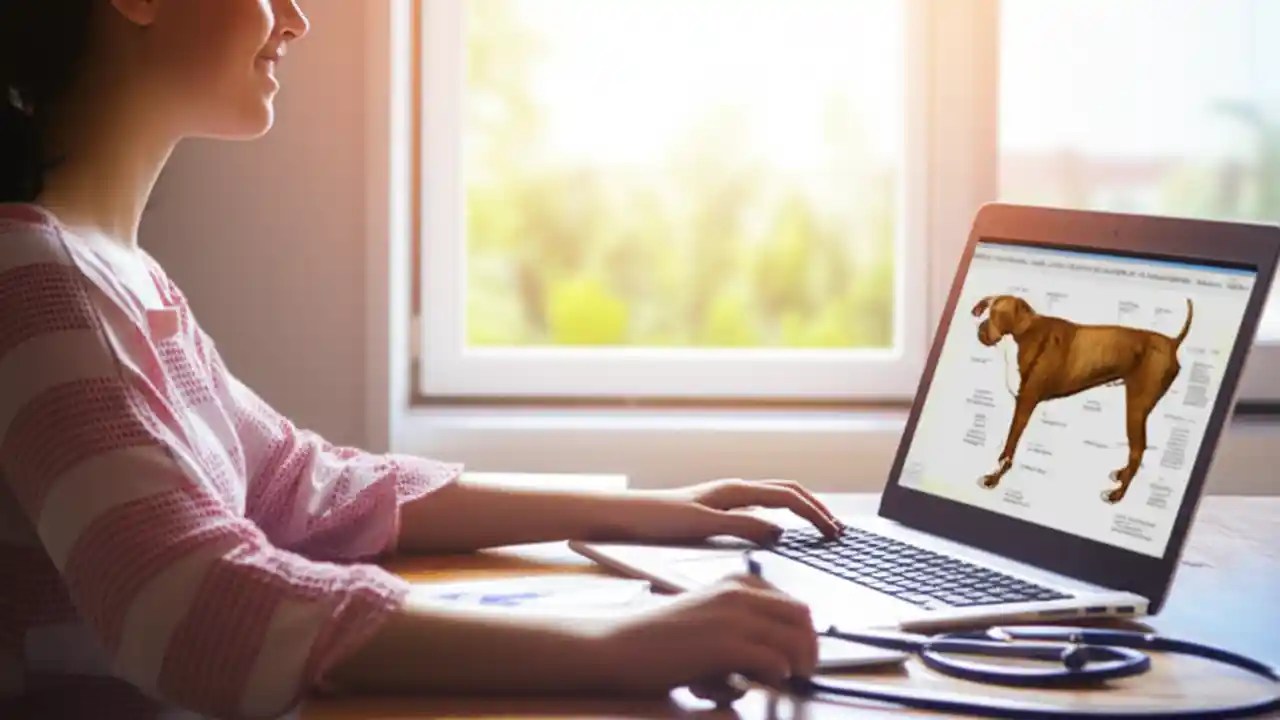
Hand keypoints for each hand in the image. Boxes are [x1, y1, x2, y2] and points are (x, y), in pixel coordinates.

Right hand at [592, 574, 817, 702]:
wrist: (620, 647)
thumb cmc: (660, 640)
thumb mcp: (706, 618)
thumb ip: (742, 627)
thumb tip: (779, 655)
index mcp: (736, 583)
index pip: (794, 605)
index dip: (804, 635)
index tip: (798, 656)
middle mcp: (739, 593)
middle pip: (803, 619)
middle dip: (809, 650)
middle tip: (799, 674)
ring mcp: (733, 617)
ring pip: (795, 641)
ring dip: (794, 667)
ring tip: (777, 682)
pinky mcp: (725, 645)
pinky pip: (775, 662)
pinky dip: (773, 679)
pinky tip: (747, 686)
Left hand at [618, 478, 842, 545]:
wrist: (625, 516)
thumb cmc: (658, 519)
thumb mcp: (704, 526)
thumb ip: (743, 526)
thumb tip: (780, 530)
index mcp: (734, 491)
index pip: (787, 497)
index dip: (815, 514)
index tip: (833, 532)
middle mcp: (732, 490)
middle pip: (786, 491)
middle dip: (815, 507)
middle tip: (836, 528)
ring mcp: (724, 498)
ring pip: (774, 497)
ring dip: (800, 510)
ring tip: (818, 526)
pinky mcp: (715, 510)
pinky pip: (759, 507)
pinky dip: (780, 515)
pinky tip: (779, 531)